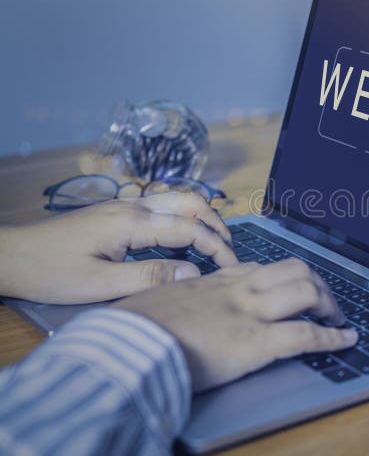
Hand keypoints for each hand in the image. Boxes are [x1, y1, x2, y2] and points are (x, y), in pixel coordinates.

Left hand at [0, 193, 237, 303]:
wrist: (10, 255)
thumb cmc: (50, 272)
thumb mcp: (99, 284)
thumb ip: (149, 277)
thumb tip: (193, 272)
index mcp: (131, 223)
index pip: (189, 228)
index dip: (216, 246)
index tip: (232, 266)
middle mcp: (132, 207)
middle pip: (190, 201)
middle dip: (217, 224)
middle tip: (229, 252)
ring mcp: (124, 206)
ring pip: (177, 199)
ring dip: (202, 216)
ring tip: (214, 243)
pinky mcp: (117, 212)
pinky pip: (162, 205)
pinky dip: (184, 217)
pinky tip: (183, 239)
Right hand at [114, 258, 357, 391]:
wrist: (124, 345)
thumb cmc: (131, 327)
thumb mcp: (156, 299)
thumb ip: (177, 295)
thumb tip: (179, 298)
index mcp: (213, 280)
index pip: (260, 268)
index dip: (284, 279)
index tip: (292, 289)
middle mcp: (238, 289)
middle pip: (293, 269)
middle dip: (317, 284)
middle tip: (325, 304)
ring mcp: (249, 312)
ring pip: (306, 291)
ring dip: (329, 304)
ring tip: (338, 319)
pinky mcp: (255, 341)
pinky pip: (306, 334)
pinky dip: (333, 338)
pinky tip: (346, 341)